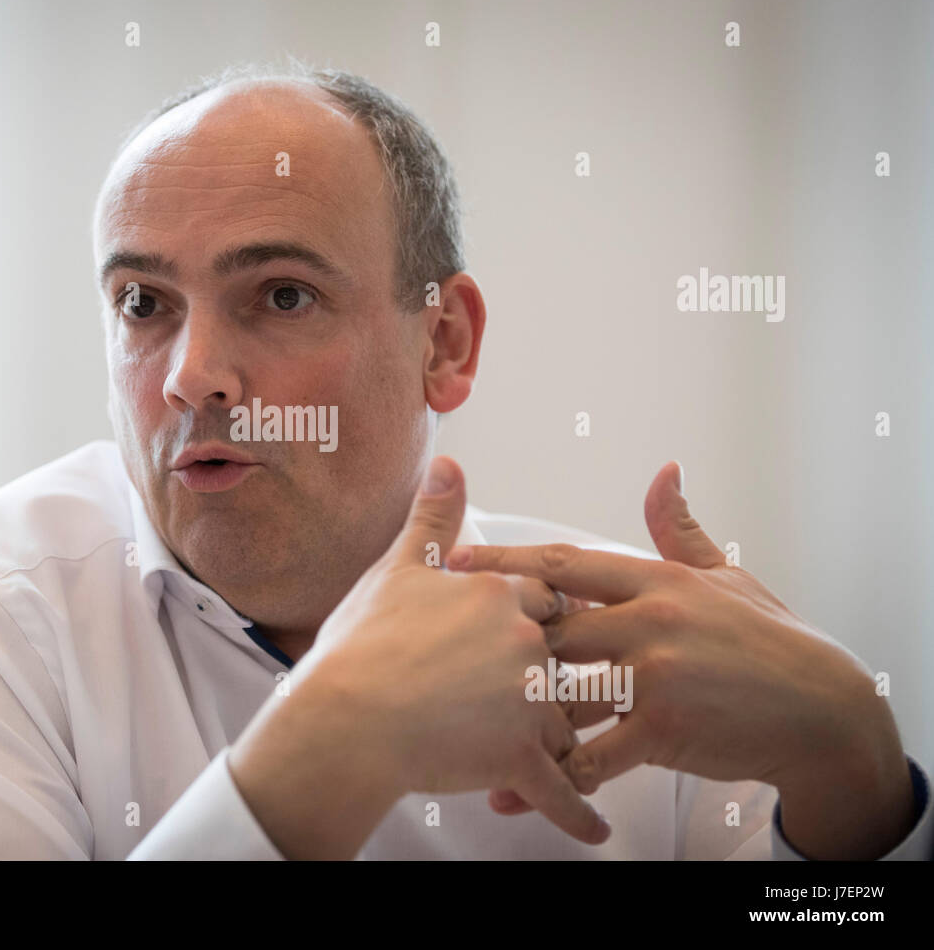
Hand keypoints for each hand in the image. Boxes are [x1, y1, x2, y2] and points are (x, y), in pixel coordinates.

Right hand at [291, 455, 610, 844]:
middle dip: (568, 674)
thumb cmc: (363, 645)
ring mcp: (527, 703)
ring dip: (578, 742)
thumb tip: (449, 463)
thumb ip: (433, 517)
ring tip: (591, 761)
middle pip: (567, 658)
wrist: (345, 718)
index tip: (551, 621)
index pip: (545, 596)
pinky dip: (580, 815)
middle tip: (574, 686)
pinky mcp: (519, 758)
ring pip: (570, 723)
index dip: (544, 611)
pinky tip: (593, 830)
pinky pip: (563, 792)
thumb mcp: (397, 568)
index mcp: (499, 595)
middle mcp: (525, 643)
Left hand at [447, 462, 914, 857]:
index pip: (564, 563)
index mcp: (655, 579)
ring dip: (514, 712)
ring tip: (461, 726)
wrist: (820, 708)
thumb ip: (679, 529)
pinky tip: (519, 787)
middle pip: (549, 625)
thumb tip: (664, 472)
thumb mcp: (723, 577)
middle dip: (495, 639)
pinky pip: (594, 753)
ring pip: (562, 690)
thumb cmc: (764, 639)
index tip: (454, 561)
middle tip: (439, 646)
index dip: (505, 562)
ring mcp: (656, 674)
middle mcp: (650, 618)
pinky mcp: (665, 727)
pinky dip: (555, 774)